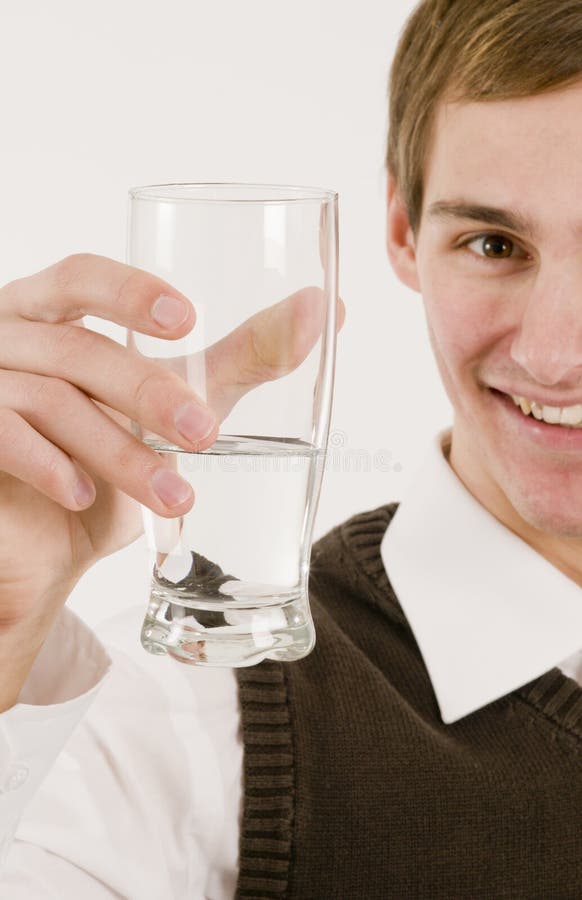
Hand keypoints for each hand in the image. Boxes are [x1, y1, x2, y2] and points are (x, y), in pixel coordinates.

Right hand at [0, 253, 345, 637]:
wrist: (45, 544)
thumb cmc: (108, 458)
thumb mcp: (176, 403)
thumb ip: (239, 358)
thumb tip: (327, 309)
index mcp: (52, 314)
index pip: (79, 277)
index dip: (129, 291)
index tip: (188, 319)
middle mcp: (9, 339)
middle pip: (78, 348)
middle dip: (147, 392)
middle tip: (204, 432)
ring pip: (49, 400)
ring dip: (119, 451)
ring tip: (176, 495)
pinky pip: (2, 437)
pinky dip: (49, 466)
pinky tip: (86, 496)